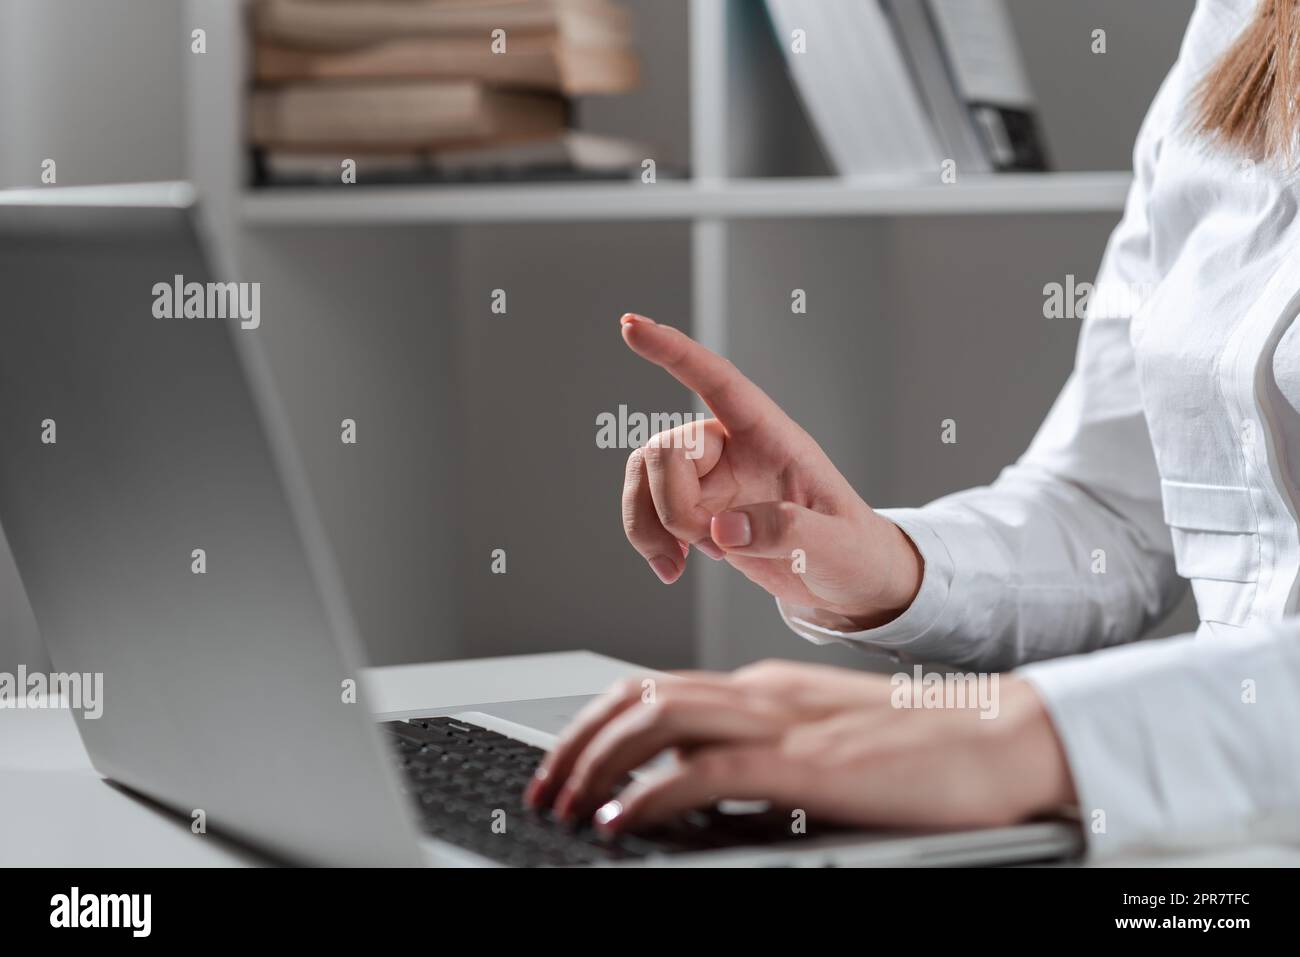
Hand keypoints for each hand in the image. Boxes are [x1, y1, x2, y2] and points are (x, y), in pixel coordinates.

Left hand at [524, 661, 1075, 835]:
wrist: (1004, 734)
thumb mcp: (827, 742)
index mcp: (764, 686)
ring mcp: (781, 721)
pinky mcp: (805, 763)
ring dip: (598, 762)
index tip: (565, 762)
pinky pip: (707, 772)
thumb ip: (766, 756)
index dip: (597, 724)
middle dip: (577, 740)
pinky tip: (623, 820)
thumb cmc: (927, 745)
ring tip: (564, 803)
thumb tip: (706, 792)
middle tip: (543, 786)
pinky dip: (652, 795)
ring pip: (659, 721)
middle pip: (640, 697)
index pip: (656, 689)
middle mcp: (761, 692)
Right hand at [618, 313, 920, 626]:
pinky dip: (647, 539)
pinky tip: (672, 567)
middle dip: (672, 503)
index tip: (631, 326)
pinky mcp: (698, 508)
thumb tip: (722, 528)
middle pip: (667, 448)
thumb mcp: (836, 547)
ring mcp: (711, 478)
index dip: (675, 352)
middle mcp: (734, 448)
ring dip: (648, 523)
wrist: (848, 583)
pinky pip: (646, 508)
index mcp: (773, 437)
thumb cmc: (853, 552)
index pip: (718, 381)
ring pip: (645, 475)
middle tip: (710, 544)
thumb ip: (787, 532)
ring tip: (680, 562)